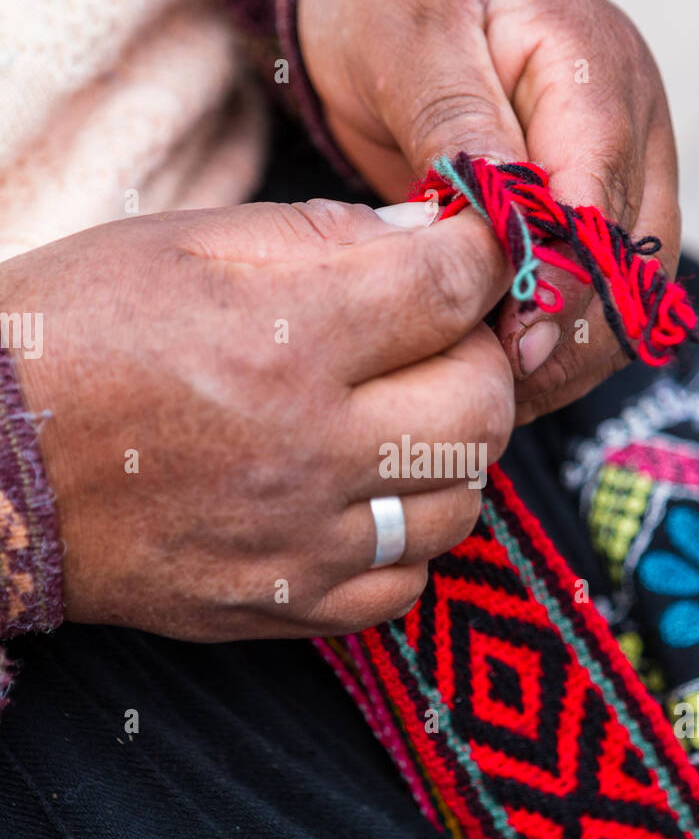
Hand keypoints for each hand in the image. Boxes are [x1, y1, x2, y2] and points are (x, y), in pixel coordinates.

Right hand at [2, 202, 513, 639]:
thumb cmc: (72, 336)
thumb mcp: (181, 243)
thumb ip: (320, 233)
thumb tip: (429, 234)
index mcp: (283, 340)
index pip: (449, 289)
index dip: (486, 253)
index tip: (479, 244)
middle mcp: (309, 450)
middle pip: (482, 406)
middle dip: (483, 354)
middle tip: (444, 335)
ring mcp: (302, 542)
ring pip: (460, 502)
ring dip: (455, 448)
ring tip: (404, 414)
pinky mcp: (283, 604)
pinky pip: (404, 584)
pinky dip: (409, 535)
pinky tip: (368, 495)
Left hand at [298, 0, 680, 422]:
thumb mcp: (412, 41)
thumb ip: (460, 124)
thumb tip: (506, 215)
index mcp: (594, 68)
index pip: (599, 198)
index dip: (562, 280)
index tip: (509, 343)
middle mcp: (631, 123)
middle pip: (634, 259)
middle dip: (568, 333)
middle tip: (493, 389)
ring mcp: (623, 169)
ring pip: (632, 291)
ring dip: (571, 351)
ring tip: (496, 394)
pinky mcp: (597, 210)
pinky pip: (605, 294)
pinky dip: (561, 340)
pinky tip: (506, 373)